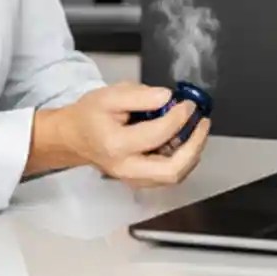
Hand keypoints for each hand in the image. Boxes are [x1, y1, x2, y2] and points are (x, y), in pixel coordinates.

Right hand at [38, 82, 210, 186]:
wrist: (73, 137)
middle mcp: (126, 168)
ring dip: (192, 152)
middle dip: (194, 145)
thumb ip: (140, 95)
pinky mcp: (140, 180)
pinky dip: (182, 157)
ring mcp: (133, 179)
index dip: (179, 117)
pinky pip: (168, 174)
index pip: (157, 134)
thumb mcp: (109, 95)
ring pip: (174, 176)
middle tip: (203, 123)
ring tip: (197, 129)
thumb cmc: (89, 116)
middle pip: (172, 170)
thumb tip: (168, 98)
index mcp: (116, 145)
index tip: (187, 103)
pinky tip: (183, 139)